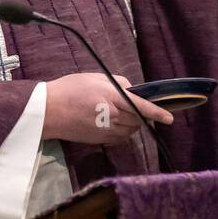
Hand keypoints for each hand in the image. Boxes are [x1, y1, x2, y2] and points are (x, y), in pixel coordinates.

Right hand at [43, 73, 172, 144]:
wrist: (48, 111)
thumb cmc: (69, 89)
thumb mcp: (94, 77)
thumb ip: (118, 83)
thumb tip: (132, 92)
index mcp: (111, 97)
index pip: (141, 107)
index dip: (157, 113)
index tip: (169, 119)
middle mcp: (111, 116)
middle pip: (137, 119)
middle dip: (141, 114)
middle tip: (132, 105)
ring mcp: (105, 131)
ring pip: (130, 130)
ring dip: (132, 122)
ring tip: (121, 112)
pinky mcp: (99, 140)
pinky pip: (120, 137)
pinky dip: (123, 131)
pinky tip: (114, 123)